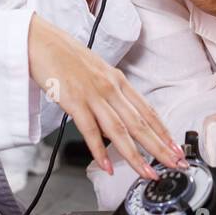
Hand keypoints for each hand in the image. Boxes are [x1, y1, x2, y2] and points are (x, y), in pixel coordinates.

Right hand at [27, 15, 185, 180]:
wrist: (39, 41)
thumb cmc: (64, 55)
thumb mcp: (95, 72)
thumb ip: (108, 93)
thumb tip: (116, 117)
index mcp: (118, 80)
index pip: (147, 110)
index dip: (163, 132)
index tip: (176, 149)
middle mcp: (110, 87)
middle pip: (139, 123)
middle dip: (159, 147)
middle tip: (175, 165)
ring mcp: (92, 94)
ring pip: (119, 130)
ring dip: (135, 155)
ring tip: (147, 173)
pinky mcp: (73, 101)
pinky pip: (89, 130)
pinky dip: (99, 151)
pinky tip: (107, 166)